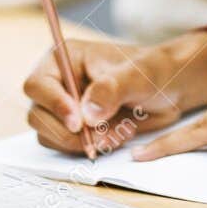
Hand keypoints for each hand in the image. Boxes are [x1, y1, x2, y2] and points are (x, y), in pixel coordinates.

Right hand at [22, 32, 206, 156]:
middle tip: (99, 136)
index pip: (38, 85)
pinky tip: (116, 135)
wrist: (169, 90)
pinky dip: (91, 148)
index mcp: (63, 58)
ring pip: (49, 136)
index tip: (79, 123)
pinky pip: (67, 148)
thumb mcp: (138, 75)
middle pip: (38, 116)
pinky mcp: (74, 129)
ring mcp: (63, 108)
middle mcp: (57, 83)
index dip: (54, 105)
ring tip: (117, 131)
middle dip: (69, 132)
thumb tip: (86, 114)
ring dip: (82, 142)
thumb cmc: (153, 71)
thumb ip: (112, 89)